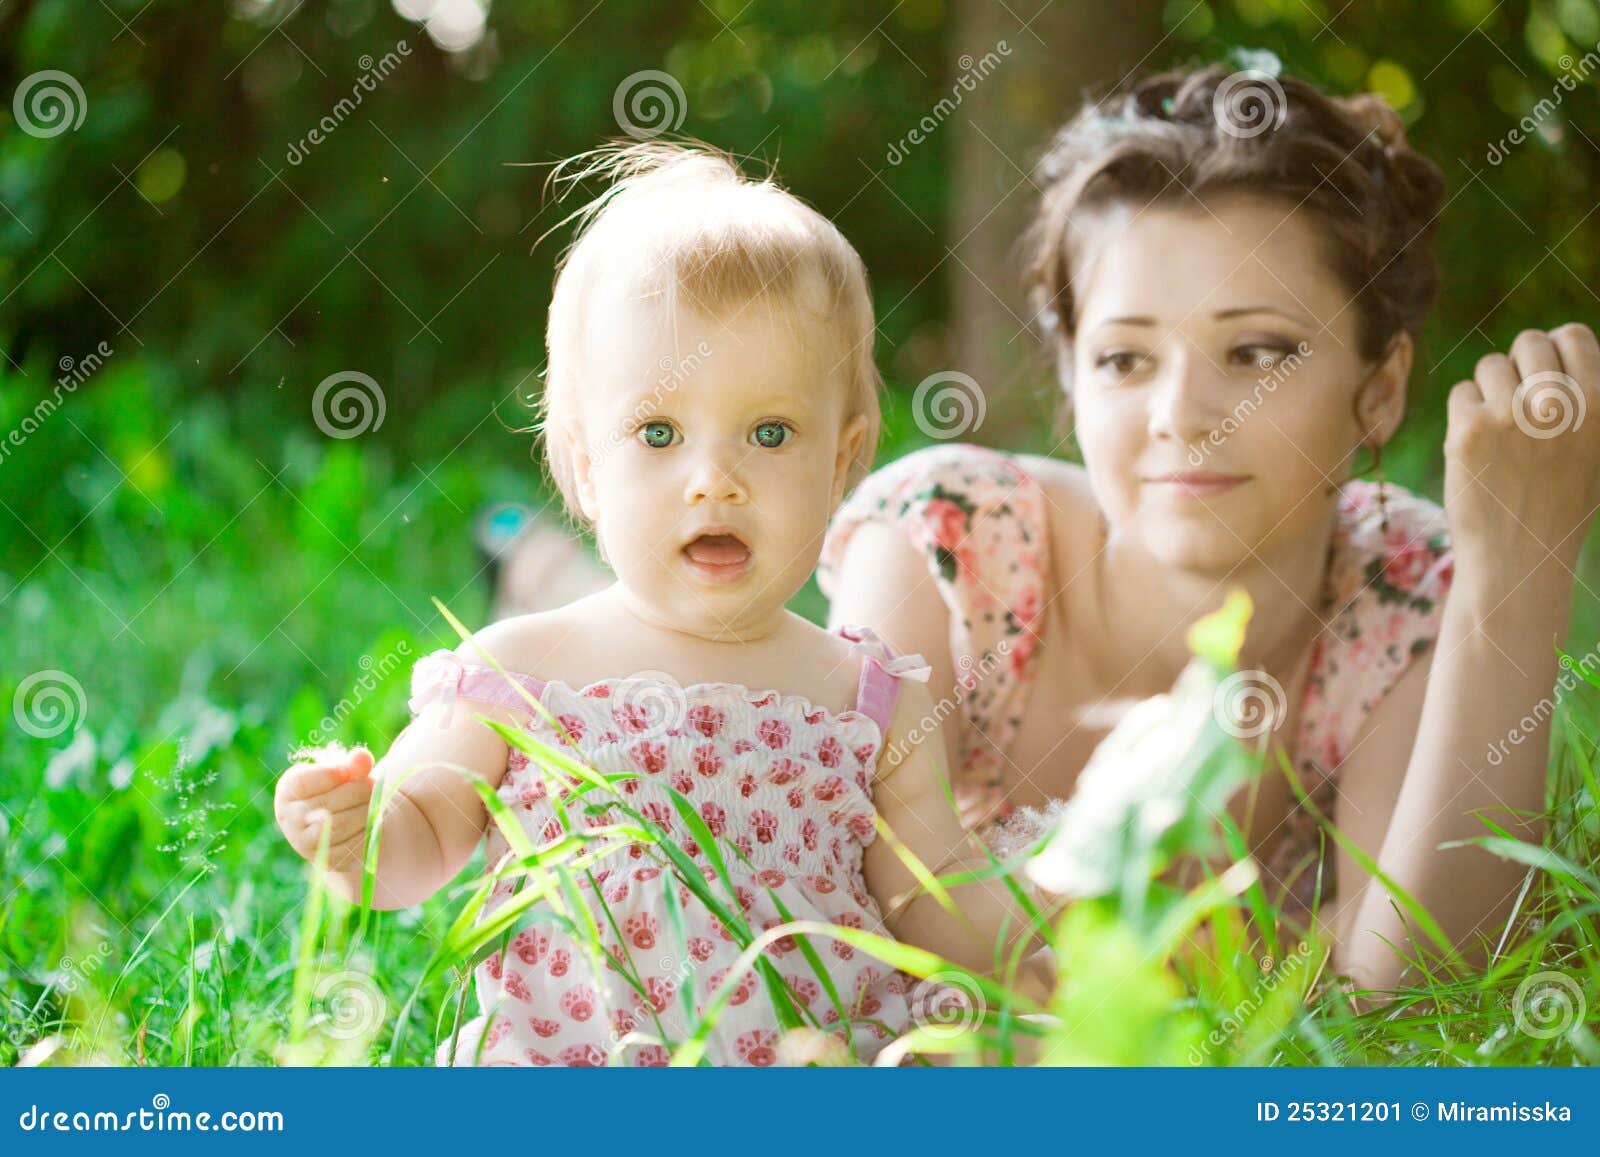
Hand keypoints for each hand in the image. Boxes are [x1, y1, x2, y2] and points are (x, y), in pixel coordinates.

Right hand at [274, 744, 376, 875]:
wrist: (341, 824)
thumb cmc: (338, 789)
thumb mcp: (341, 772)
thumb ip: (351, 764)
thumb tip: (363, 757)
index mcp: (289, 791)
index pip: (305, 782)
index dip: (334, 773)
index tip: (353, 768)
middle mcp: (291, 818)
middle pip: (327, 803)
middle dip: (358, 790)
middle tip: (373, 783)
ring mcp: (306, 842)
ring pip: (341, 824)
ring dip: (366, 809)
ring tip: (375, 799)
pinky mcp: (327, 859)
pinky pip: (351, 844)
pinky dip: (367, 829)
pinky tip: (372, 819)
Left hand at [1444, 323, 1599, 584]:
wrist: (1520, 560)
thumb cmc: (1559, 506)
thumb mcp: (1595, 449)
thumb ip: (1584, 401)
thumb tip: (1560, 347)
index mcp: (1599, 405)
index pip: (1572, 336)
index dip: (1554, 349)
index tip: (1544, 371)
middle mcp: (1559, 404)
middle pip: (1528, 342)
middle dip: (1519, 366)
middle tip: (1515, 402)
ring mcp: (1512, 415)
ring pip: (1489, 365)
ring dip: (1490, 391)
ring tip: (1499, 432)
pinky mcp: (1469, 430)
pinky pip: (1461, 393)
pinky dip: (1465, 415)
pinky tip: (1477, 448)